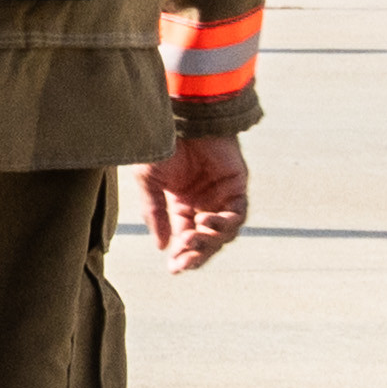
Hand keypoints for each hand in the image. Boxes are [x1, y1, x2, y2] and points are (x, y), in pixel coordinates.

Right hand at [124, 133, 247, 273]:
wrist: (181, 119)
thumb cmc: (162, 146)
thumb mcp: (149, 184)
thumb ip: (155, 214)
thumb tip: (162, 246)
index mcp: (181, 204)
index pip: (184, 237)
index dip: (181, 255)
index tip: (173, 269)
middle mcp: (203, 202)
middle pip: (206, 239)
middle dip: (196, 254)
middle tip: (184, 262)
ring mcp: (222, 195)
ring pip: (223, 232)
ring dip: (209, 241)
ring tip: (192, 241)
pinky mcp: (236, 186)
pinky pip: (237, 213)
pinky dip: (225, 223)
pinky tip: (207, 222)